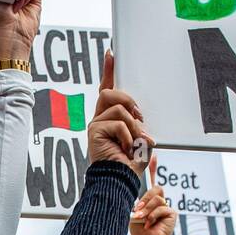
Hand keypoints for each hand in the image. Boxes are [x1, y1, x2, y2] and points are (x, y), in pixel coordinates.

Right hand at [88, 51, 154, 173]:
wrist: (120, 180)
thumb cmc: (129, 164)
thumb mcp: (140, 139)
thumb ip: (139, 124)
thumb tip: (139, 116)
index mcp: (110, 118)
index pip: (108, 90)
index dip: (109, 71)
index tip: (111, 54)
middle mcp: (100, 118)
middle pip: (112, 92)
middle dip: (129, 101)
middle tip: (140, 117)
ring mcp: (96, 124)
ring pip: (119, 108)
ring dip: (134, 126)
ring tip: (134, 143)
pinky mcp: (95, 130)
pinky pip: (119, 123)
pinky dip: (128, 136)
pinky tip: (126, 148)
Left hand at [131, 154, 176, 234]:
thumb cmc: (139, 231)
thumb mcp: (134, 213)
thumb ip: (138, 202)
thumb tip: (137, 199)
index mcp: (148, 199)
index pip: (151, 181)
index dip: (153, 168)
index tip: (153, 156)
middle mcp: (158, 201)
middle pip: (155, 188)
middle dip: (145, 199)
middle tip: (137, 211)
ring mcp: (166, 206)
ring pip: (158, 198)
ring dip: (147, 209)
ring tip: (142, 219)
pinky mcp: (172, 213)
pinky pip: (162, 207)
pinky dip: (153, 216)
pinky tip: (150, 225)